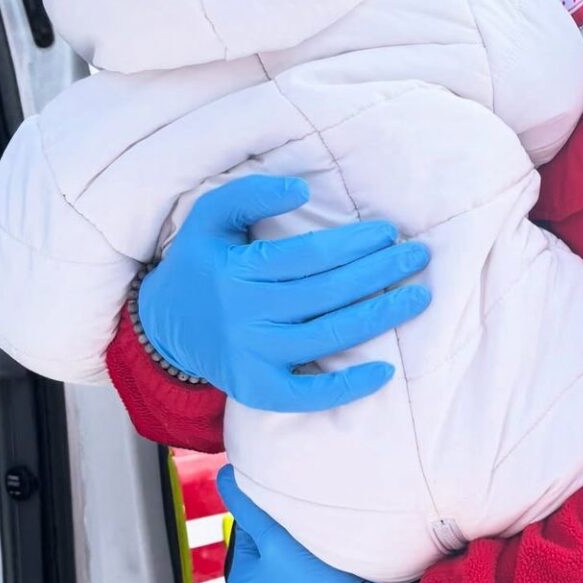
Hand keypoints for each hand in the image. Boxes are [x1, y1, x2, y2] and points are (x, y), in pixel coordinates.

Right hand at [138, 174, 429, 411]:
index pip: (307, 256)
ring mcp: (251, 356)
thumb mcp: (210, 218)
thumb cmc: (201, 263)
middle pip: (325, 293)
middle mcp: (243, 315)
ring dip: (379, 317)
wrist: (163, 327)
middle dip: (379, 272)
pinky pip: (307, 394)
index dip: (352, 243)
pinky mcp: (258, 390)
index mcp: (234, 271)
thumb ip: (250, 194)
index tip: (387, 232)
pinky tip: (387, 370)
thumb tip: (302, 188)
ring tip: (418, 297)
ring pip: (327, 336)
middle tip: (416, 256)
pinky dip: (347, 388)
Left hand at [217, 465, 376, 582]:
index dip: (270, 522)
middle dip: (277, 555)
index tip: (293, 520)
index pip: (250, 537)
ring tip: (314, 575)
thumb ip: (249, 508)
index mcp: (243, 579)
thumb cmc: (321, 582)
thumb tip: (222, 477)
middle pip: (261, 569)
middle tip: (308, 545)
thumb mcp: (279, 537)